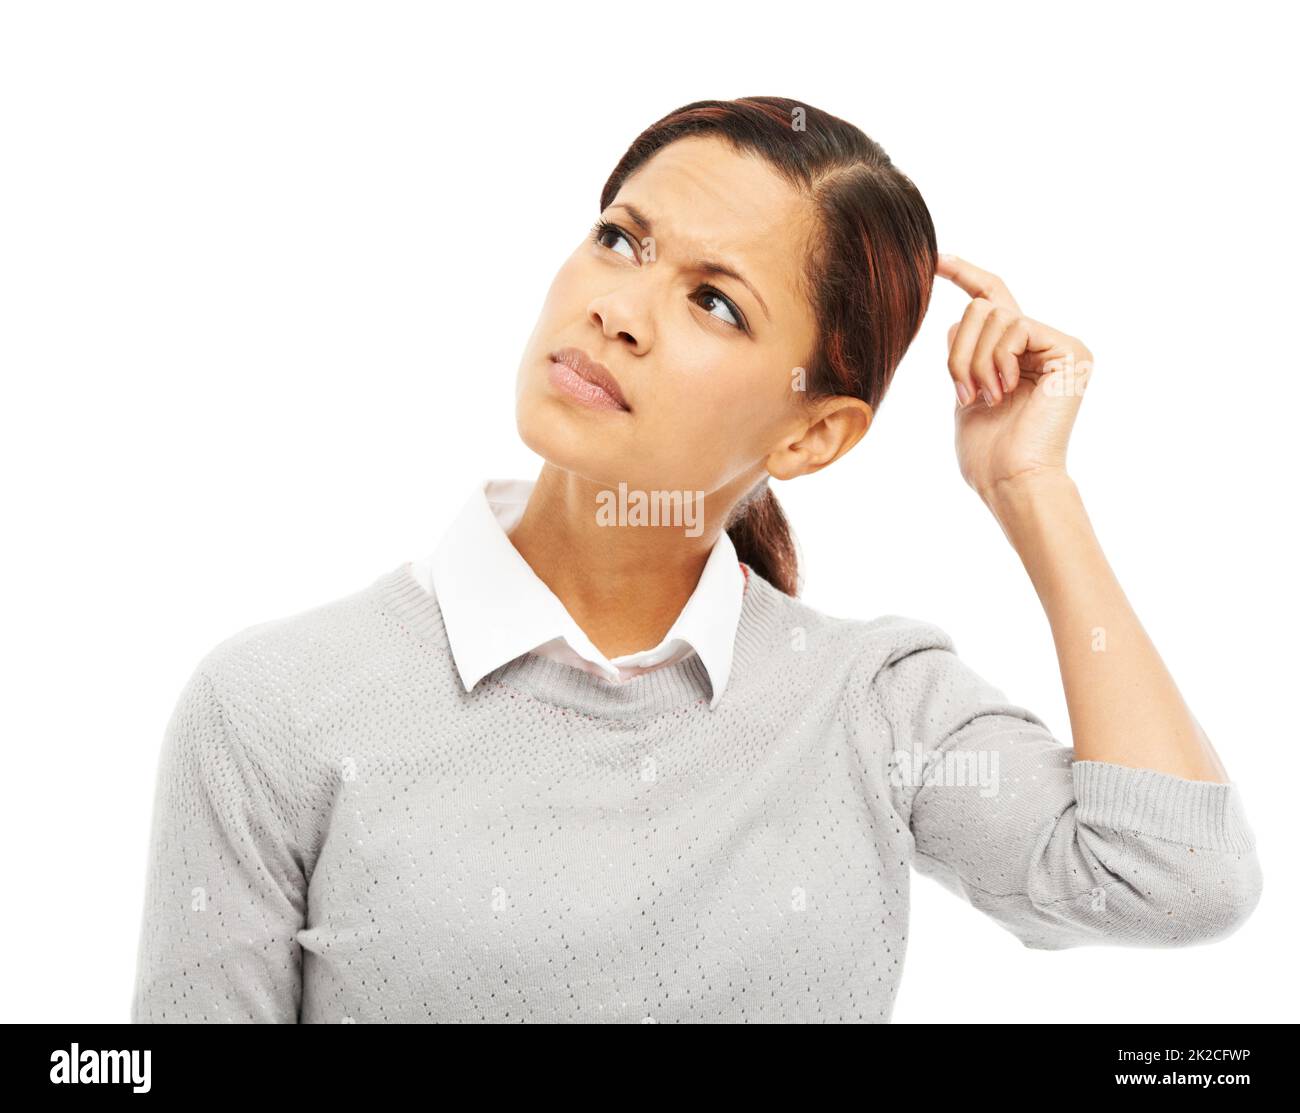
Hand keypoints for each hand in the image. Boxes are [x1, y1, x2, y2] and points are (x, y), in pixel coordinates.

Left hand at [936, 253, 1093, 504]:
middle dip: (959, 351)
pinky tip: (1005, 391)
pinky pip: (1014, 327)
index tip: (936, 260)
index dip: (964, 275)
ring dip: (973, 361)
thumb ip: (964, 355)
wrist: (1012, 479)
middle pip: (981, 308)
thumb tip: (954, 320)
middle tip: (964, 392)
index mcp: (1018, 355)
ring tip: (985, 397)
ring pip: (992, 316)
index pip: (991, 300)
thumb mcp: (966, 392)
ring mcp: (1059, 345)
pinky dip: (996, 360)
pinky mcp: (1069, 349)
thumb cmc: (988, 452)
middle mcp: (1043, 344)